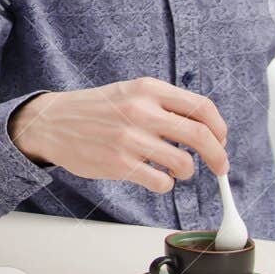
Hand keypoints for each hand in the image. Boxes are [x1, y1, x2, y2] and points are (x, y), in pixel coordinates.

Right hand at [8, 77, 228, 192]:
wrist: (53, 122)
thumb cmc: (96, 110)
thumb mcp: (130, 93)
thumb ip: (164, 105)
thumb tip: (204, 128)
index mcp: (148, 89)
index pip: (201, 107)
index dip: (219, 128)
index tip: (221, 140)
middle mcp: (142, 111)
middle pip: (200, 135)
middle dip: (218, 156)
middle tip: (221, 167)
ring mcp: (130, 138)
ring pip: (184, 163)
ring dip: (187, 172)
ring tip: (175, 170)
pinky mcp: (120, 164)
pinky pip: (162, 182)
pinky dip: (166, 184)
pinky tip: (154, 177)